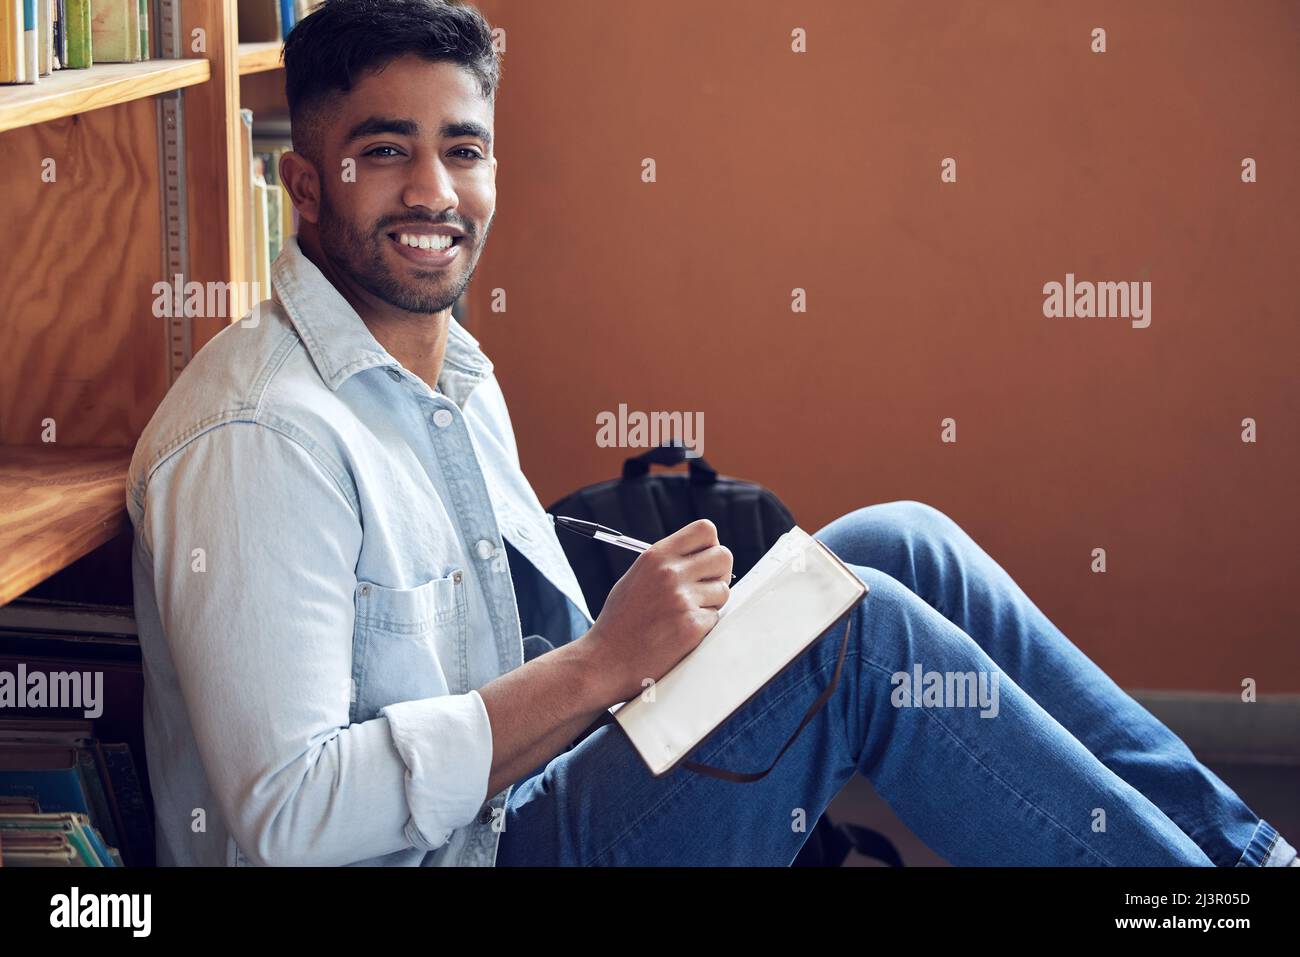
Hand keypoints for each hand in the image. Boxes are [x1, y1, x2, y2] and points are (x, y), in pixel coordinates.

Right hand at [580, 519, 732, 704]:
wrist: (606, 659)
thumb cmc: (621, 621)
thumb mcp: (637, 577)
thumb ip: (668, 562)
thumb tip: (704, 555)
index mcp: (656, 556)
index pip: (705, 530)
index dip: (710, 546)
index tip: (703, 562)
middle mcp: (670, 573)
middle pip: (723, 556)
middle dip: (719, 574)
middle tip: (705, 589)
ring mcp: (682, 599)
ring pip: (724, 590)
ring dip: (711, 603)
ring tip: (685, 614)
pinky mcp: (692, 626)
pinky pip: (716, 617)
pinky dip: (703, 625)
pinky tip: (680, 632)